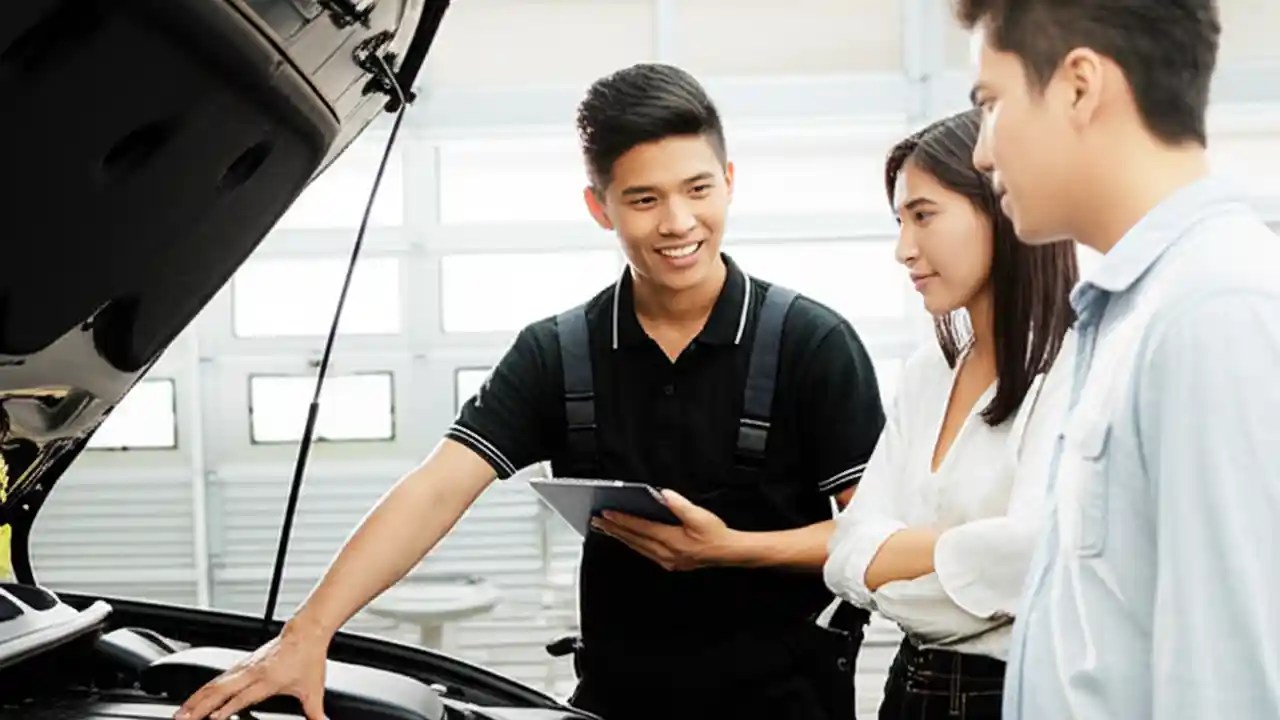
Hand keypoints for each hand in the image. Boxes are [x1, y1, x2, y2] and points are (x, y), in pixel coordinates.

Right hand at [174, 619, 328, 719]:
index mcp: (268, 680)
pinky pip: (218, 678)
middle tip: (182, 719)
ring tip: (181, 713)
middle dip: (200, 706)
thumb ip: (315, 712)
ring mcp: (244, 667)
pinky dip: (203, 689)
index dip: (227, 708)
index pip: (243, 696)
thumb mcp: (313, 689)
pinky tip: (194, 698)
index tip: (212, 719)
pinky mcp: (242, 664)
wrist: (306, 632)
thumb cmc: (308, 658)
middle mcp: (252, 672)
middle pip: (220, 690)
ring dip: (196, 699)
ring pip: (214, 684)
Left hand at [591, 490, 737, 570]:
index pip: (641, 528)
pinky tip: (628, 539)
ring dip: (621, 537)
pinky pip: (644, 552)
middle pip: (634, 539)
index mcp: (672, 540)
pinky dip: (633, 543)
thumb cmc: (715, 534)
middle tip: (597, 522)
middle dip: (614, 530)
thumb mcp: (699, 515)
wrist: (727, 552)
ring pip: (637, 547)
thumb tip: (663, 494)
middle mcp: (666, 553)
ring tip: (607, 529)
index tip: (607, 514)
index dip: (623, 520)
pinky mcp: (669, 563)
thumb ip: (679, 504)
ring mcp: (667, 560)